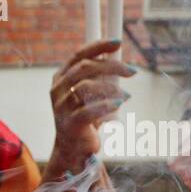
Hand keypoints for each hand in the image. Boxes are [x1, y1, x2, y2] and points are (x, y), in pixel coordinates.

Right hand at [47, 39, 133, 177]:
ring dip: (112, 88)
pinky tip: (120, 104)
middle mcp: (58, 89)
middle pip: (84, 67)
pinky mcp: (70, 123)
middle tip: (133, 71)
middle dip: (112, 66)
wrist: (74, 149)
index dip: (98, 47)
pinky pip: (89, 111)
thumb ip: (101, 79)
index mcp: (62, 77)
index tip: (118, 42)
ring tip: (127, 95)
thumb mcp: (92, 95)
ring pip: (86, 86)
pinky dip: (107, 105)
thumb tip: (122, 63)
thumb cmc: (86, 118)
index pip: (79, 55)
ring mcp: (61, 106)